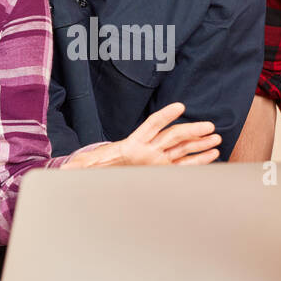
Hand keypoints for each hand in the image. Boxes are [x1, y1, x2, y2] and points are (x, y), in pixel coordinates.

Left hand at [66, 102, 220, 167]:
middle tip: (210, 126)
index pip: (151, 126)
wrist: (103, 173)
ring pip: (183, 147)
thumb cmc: (97, 168)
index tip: (180, 107)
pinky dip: (198, 159)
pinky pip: (184, 163)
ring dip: (200, 142)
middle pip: (174, 136)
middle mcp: (149, 148)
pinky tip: (213, 154)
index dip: (164, 116)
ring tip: (217, 137)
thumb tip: (63, 170)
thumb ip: (78, 167)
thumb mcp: (87, 167)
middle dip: (192, 131)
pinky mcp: (163, 168)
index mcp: (133, 145)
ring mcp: (158, 157)